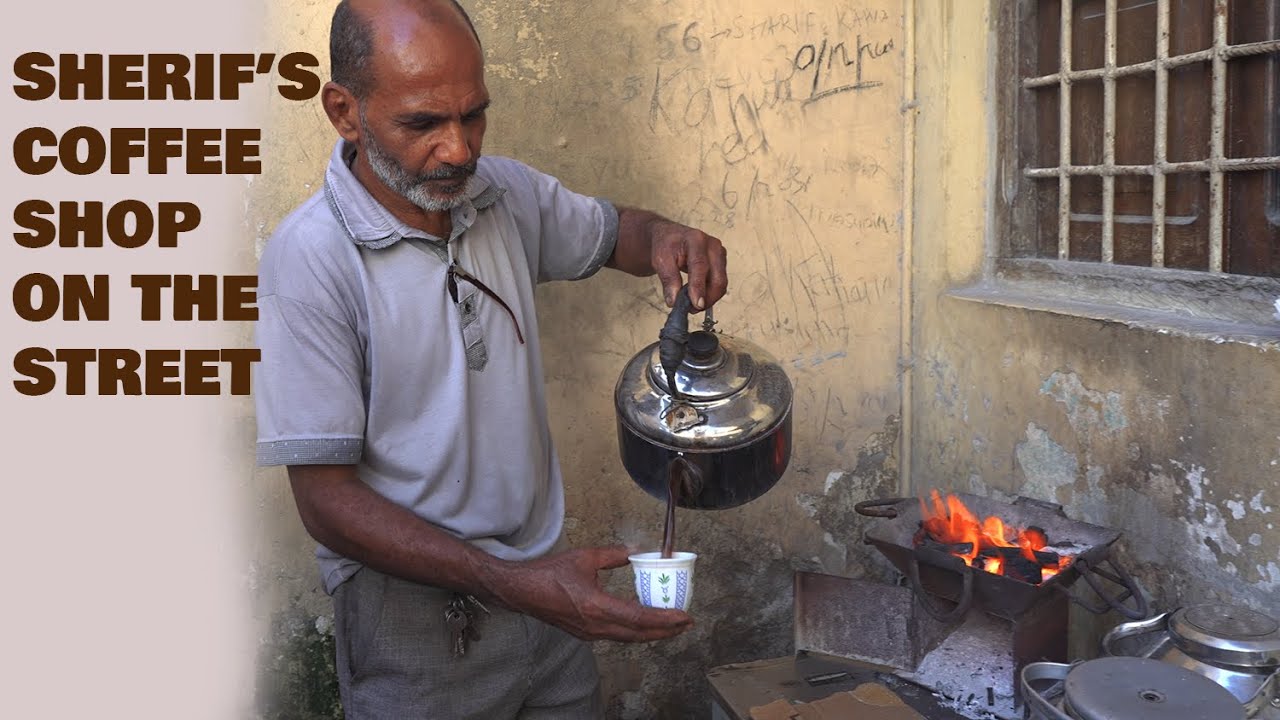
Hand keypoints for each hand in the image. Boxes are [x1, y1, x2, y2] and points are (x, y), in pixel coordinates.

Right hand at [502, 545, 693, 641]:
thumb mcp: (585, 557)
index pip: (639, 618)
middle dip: (666, 630)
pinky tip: (643, 623)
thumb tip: (636, 550)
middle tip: (686, 623)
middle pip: (639, 634)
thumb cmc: (549, 574)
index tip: (684, 616)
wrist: (522, 591)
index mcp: (597, 607)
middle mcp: (595, 626)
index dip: (665, 619)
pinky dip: (635, 631)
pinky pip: (617, 636)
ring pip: (629, 638)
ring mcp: (589, 633)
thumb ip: (613, 555)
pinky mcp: (585, 633)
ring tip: (671, 625)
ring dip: (652, 633)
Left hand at [648, 219, 726, 310]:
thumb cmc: (667, 245)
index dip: (699, 286)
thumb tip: (674, 301)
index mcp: (696, 239)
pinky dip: (710, 293)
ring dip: (709, 297)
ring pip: (721, 283)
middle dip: (707, 297)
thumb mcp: (660, 259)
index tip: (696, 304)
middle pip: (718, 278)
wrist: (671, 237)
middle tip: (692, 309)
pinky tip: (697, 296)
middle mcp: (712, 245)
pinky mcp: (721, 262)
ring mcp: (720, 254)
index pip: (700, 265)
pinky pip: (719, 282)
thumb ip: (668, 279)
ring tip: (692, 304)